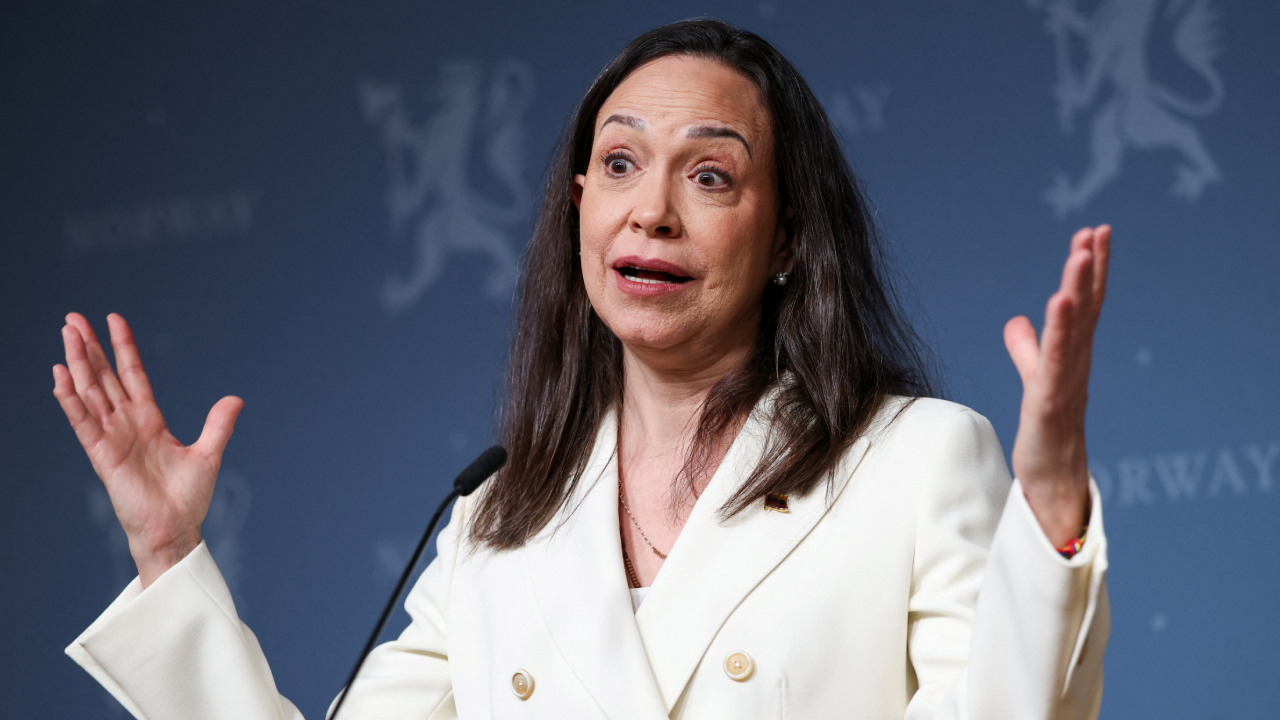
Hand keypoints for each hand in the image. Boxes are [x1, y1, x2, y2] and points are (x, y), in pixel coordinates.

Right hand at [53, 313, 242, 586]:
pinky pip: (83, 422)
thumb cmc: (188, 498)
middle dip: (89, 347)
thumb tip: (235, 398)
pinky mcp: (101, 455)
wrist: (174, 529)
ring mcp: (111, 437)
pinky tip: (60, 376)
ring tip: (66, 334)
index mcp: (150, 420)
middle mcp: (126, 424)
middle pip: (104, 376)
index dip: (123, 347)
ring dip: (77, 363)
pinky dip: (70, 400)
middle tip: (73, 317)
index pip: (132, 374)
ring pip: (89, 392)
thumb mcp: (208, 454)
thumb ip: (218, 425)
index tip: (113, 319)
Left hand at [1003, 226, 1109, 547]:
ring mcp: (1066, 382)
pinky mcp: (1049, 403)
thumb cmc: (1048, 431)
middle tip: (1097, 230)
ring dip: (1079, 289)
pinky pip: (1055, 362)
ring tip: (1080, 255)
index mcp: (1072, 355)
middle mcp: (1076, 364)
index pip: (1085, 303)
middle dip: (1091, 269)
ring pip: (1075, 329)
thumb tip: (1016, 321)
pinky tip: (1059, 303)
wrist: (1053, 481)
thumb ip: (1027, 349)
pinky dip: (1059, 332)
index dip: (1090, 269)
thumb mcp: (1034, 379)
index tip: (1095, 232)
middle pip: (1086, 308)